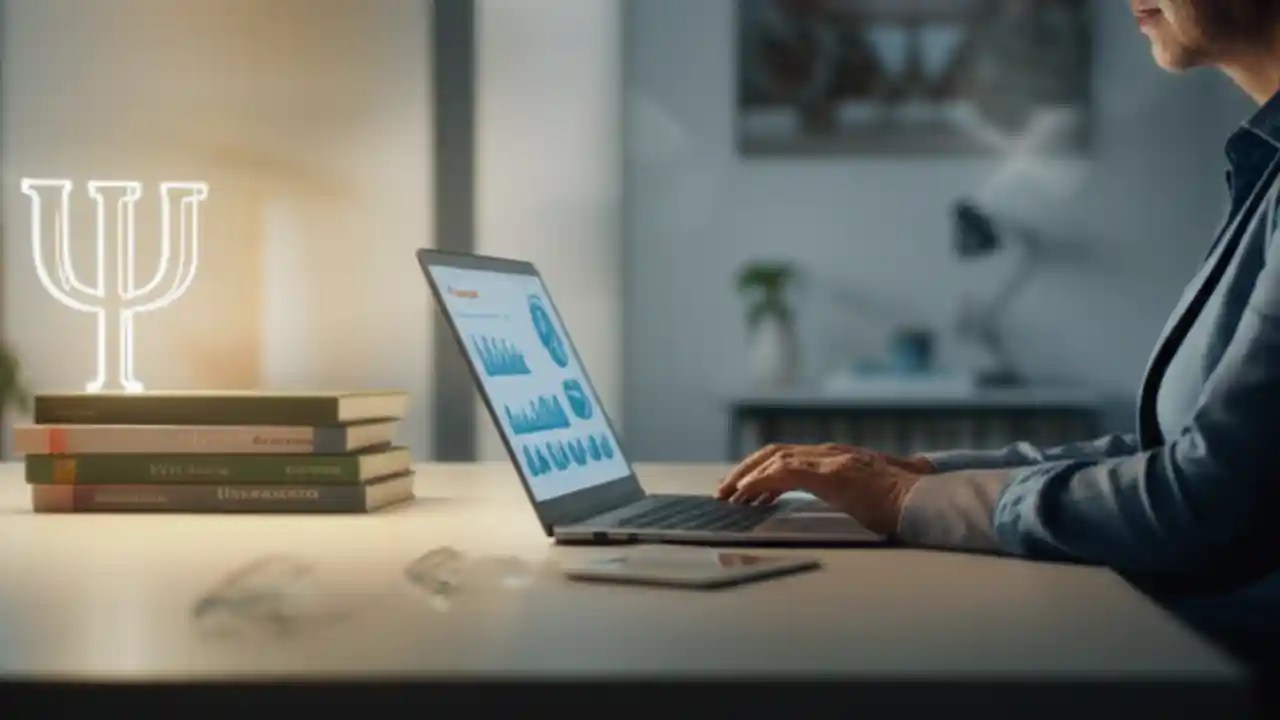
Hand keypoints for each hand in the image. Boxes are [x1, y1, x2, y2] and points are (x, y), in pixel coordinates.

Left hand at [715, 443, 927, 535]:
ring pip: (773, 459)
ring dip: (746, 477)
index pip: (787, 455)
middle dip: (745, 471)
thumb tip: (839, 495)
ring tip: (729, 496)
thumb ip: (845, 488)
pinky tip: (747, 494)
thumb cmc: (899, 503)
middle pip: (773, 452)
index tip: (741, 490)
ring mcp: (828, 460)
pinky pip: (784, 471)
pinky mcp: (828, 473)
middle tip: (725, 492)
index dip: (760, 470)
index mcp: (834, 457)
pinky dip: (760, 481)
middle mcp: (827, 453)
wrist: (922, 501)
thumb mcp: (863, 492)